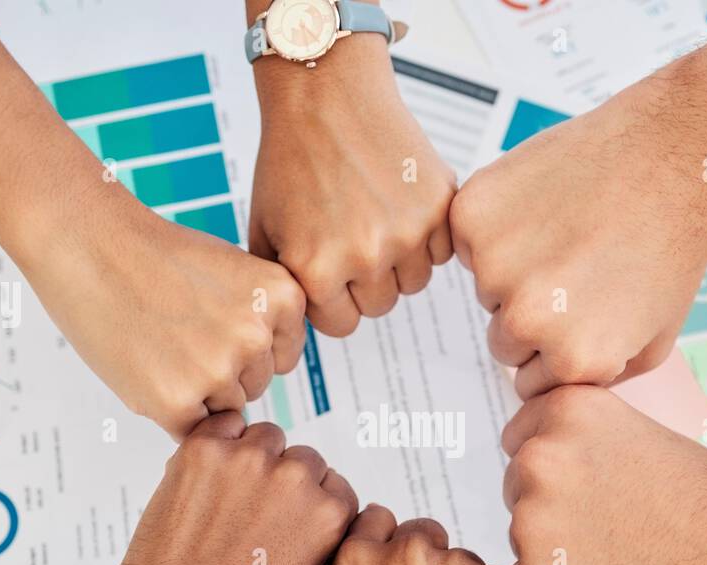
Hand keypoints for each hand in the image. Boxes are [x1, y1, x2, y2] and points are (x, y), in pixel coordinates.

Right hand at [27, 208, 307, 440]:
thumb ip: (262, 319)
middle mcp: (257, 336)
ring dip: (195, 393)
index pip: (282, 357)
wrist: (89, 246)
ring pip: (224, 411)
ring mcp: (217, 370)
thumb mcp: (236, 273)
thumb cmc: (154, 256)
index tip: (211, 324)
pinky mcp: (176, 400)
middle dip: (220, 370)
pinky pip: (189, 430)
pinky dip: (168, 411)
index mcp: (282, 298)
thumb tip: (270, 368)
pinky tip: (147, 369)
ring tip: (160, 347)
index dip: (243, 349)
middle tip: (176, 334)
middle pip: (255, 385)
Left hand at [38, 411, 357, 564]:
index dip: (308, 502)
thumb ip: (323, 528)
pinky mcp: (205, 450)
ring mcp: (250, 460)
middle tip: (250, 514)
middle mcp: (297, 480)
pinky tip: (206, 479)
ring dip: (252, 457)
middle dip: (283, 480)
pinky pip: (224, 424)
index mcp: (330, 513)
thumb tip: (320, 493)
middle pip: (303, 458)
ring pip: (266, 437)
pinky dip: (217, 442)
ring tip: (226, 500)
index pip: (334, 484)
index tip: (285, 520)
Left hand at [249, 35, 455, 335]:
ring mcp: (407, 232)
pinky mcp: (439, 205)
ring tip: (374, 219)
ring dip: (398, 262)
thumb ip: (284, 286)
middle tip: (350, 236)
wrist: (324, 93)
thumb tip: (297, 330)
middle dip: (364, 281)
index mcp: (318, 272)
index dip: (331, 298)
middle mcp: (365, 258)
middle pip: (379, 306)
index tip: (327, 266)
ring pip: (413, 283)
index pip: (340, 325)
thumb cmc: (288, 161)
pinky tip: (399, 205)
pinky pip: (442, 251)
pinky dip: (426, 236)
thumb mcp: (264, 230)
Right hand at [450, 86, 706, 399]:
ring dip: (514, 270)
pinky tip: (544, 207)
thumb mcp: (652, 342)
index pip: (530, 382)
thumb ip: (595, 380)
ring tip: (567, 233)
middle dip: (533, 315)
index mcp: (572, 360)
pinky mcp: (473, 216)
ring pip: (486, 290)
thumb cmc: (669, 246)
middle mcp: (527, 321)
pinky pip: (469, 242)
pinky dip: (496, 228)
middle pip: (503, 341)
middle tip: (577, 268)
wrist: (672, 155)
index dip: (557, 348)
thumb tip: (548, 394)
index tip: (585, 310)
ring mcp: (494, 266)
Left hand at [501, 386, 706, 564]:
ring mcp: (532, 523)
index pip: (523, 438)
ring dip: (560, 553)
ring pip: (526, 539)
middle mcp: (540, 458)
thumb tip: (540, 451)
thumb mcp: (644, 435)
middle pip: (519, 488)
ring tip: (626, 558)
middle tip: (618, 527)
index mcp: (566, 412)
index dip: (562, 467)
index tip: (598, 486)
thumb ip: (585, 439)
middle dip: (555, 508)